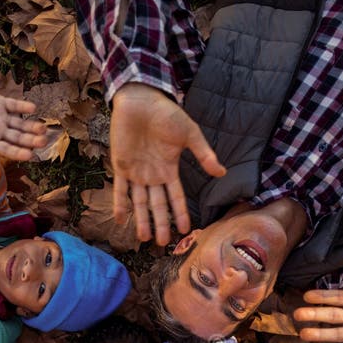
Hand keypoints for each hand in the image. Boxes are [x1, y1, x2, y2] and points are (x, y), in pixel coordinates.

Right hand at [0, 88, 47, 160]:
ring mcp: (2, 117)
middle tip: (44, 141)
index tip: (29, 155)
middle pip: (19, 138)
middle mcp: (0, 131)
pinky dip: (23, 107)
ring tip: (42, 128)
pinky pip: (14, 105)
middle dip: (31, 140)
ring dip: (32, 125)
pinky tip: (32, 108)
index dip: (18, 153)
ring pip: (21, 123)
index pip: (8, 150)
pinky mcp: (0, 103)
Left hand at [111, 83, 225, 245]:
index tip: (185, 230)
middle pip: (157, 205)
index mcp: (170, 169)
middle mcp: (153, 175)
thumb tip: (222, 172)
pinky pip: (120, 189)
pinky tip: (121, 220)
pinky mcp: (121, 166)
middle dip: (160, 224)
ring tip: (144, 238)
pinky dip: (120, 204)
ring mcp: (137, 172)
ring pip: (139, 202)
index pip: (176, 197)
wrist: (141, 99)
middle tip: (162, 244)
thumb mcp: (189, 134)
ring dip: (141, 219)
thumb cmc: (167, 113)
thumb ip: (203, 154)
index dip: (180, 214)